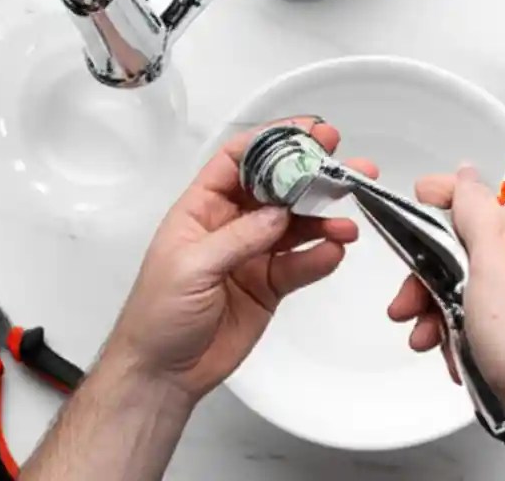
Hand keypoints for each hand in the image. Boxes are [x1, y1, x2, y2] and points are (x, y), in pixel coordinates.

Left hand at [104, 117, 376, 402]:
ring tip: (348, 221)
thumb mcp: (192, 267)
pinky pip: (301, 264)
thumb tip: (278, 214)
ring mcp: (252, 255)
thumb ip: (239, 238)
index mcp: (201, 209)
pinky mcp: (268, 285)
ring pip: (296, 226)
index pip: (238, 160)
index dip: (272, 141)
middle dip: (310, 175)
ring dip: (324, 219)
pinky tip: (334, 251)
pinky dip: (320, 257)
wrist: (162, 372)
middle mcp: (229, 225)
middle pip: (276, 188)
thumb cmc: (157, 315)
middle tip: (344, 167)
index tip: (306, 132)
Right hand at [386, 166, 504, 434]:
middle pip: (482, 250)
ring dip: (447, 310)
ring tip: (427, 338)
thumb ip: (475, 215)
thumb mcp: (489, 271)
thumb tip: (467, 174)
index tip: (418, 196)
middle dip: (436, 278)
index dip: (448, 200)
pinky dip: (474, 330)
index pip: (491, 201)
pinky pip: (502, 315)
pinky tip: (457, 354)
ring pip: (487, 287)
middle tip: (408, 303)